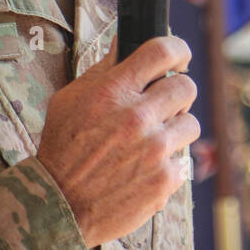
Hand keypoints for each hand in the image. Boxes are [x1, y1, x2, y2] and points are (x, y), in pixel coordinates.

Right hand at [36, 36, 198, 247]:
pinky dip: (168, 165)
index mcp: (113, 91)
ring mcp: (154, 150)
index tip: (180, 56)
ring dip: (175, 130)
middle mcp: (137, 117)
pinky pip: (183, 161)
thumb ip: (102, 71)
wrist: (59, 206)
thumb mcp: (69, 100)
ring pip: (190, 124)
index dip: (178, 49)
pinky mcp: (164, 180)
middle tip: (162, 104)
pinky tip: (145, 170)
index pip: (161, 51)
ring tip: (153, 141)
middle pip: (186, 86)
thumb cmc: (61, 149)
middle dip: (176, 93)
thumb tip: (124, 42)